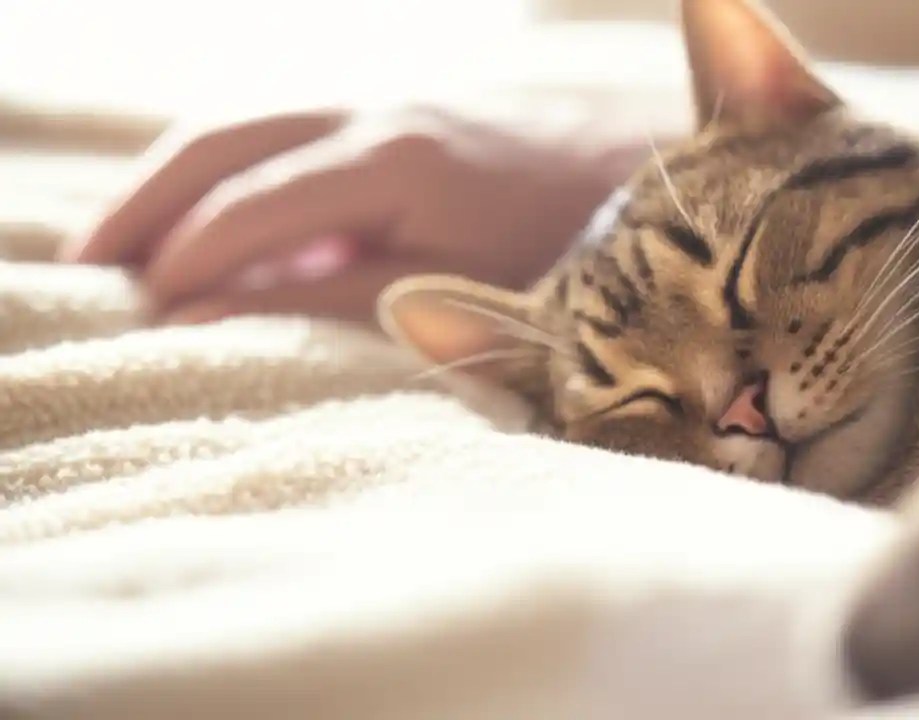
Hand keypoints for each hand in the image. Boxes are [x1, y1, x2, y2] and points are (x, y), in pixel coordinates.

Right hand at [66, 104, 637, 323]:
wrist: (666, 177)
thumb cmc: (575, 247)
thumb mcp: (457, 292)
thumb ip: (335, 300)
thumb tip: (210, 310)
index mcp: (388, 160)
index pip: (246, 207)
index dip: (181, 259)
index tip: (136, 315)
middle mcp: (377, 116)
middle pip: (224, 139)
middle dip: (145, 198)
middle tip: (82, 263)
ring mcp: (394, 109)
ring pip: (253, 127)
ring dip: (180, 177)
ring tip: (126, 239)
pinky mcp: (413, 123)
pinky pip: (297, 136)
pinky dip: (241, 174)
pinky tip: (229, 219)